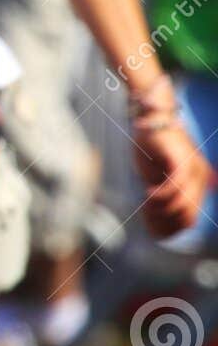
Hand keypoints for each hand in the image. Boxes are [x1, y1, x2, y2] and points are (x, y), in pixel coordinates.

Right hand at [132, 122, 210, 237]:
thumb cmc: (151, 145)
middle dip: (163, 222)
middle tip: (144, 214)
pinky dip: (161, 196)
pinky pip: (174, 189)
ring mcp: (193, 171)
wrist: (152, 116)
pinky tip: (147, 195)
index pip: (188, 219)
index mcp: (197, 184)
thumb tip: (156, 215)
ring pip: (182, 206)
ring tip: (145, 204)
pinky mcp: (182, 162)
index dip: (169, 228)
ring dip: (161, 210)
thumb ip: (161, 192)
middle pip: (187, 217)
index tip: (149, 226)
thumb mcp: (156, 174)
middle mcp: (200, 180)